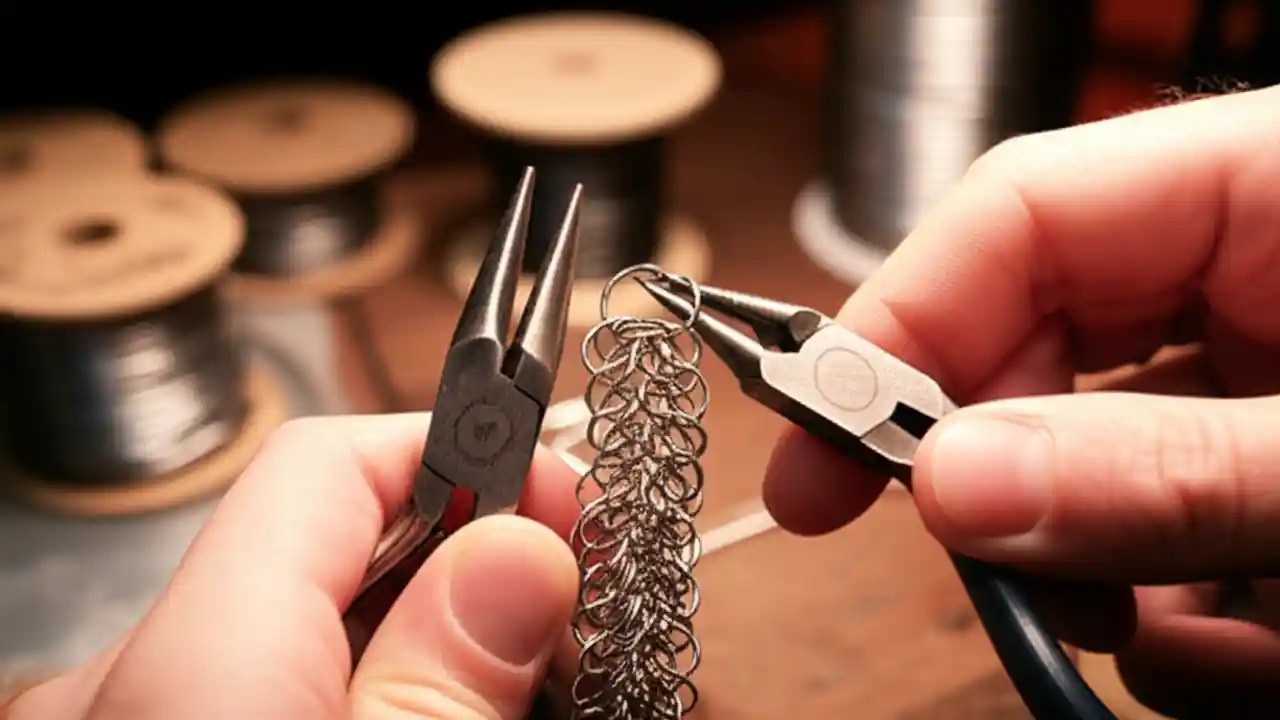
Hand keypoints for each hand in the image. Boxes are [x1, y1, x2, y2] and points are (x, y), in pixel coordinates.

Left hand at [2, 414, 580, 719]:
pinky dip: (366, 673)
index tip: (564, 492)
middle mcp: (123, 684)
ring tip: (518, 675)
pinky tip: (434, 700)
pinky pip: (266, 673)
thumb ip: (446, 678)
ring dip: (427, 627)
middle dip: (465, 555)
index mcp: (179, 675)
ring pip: (304, 617)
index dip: (461, 449)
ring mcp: (125, 718)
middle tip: (567, 609)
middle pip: (323, 543)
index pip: (326, 463)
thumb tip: (523, 546)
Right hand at [767, 86, 1279, 715]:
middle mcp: (1253, 264)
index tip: (823, 441)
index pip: (1017, 211)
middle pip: (1037, 337)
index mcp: (1269, 184)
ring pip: (1093, 449)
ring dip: (1096, 568)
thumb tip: (955, 484)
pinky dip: (1178, 605)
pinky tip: (1234, 649)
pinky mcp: (1277, 451)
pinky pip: (1168, 513)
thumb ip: (1163, 467)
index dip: (899, 322)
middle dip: (1000, 478)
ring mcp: (1271, 362)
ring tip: (1148, 638)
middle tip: (978, 572)